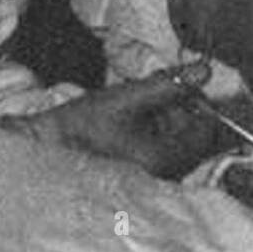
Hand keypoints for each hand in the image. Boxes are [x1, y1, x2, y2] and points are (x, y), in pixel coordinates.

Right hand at [18, 61, 237, 178]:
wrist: (44, 151)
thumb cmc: (81, 126)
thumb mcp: (128, 97)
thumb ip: (170, 84)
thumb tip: (205, 71)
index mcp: (165, 159)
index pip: (208, 132)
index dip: (203, 104)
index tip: (189, 85)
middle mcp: (164, 176)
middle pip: (194, 137)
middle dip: (183, 109)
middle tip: (160, 86)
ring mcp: (152, 180)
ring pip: (178, 142)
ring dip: (168, 119)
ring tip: (140, 102)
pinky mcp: (140, 178)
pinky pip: (162, 151)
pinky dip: (156, 132)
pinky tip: (133, 120)